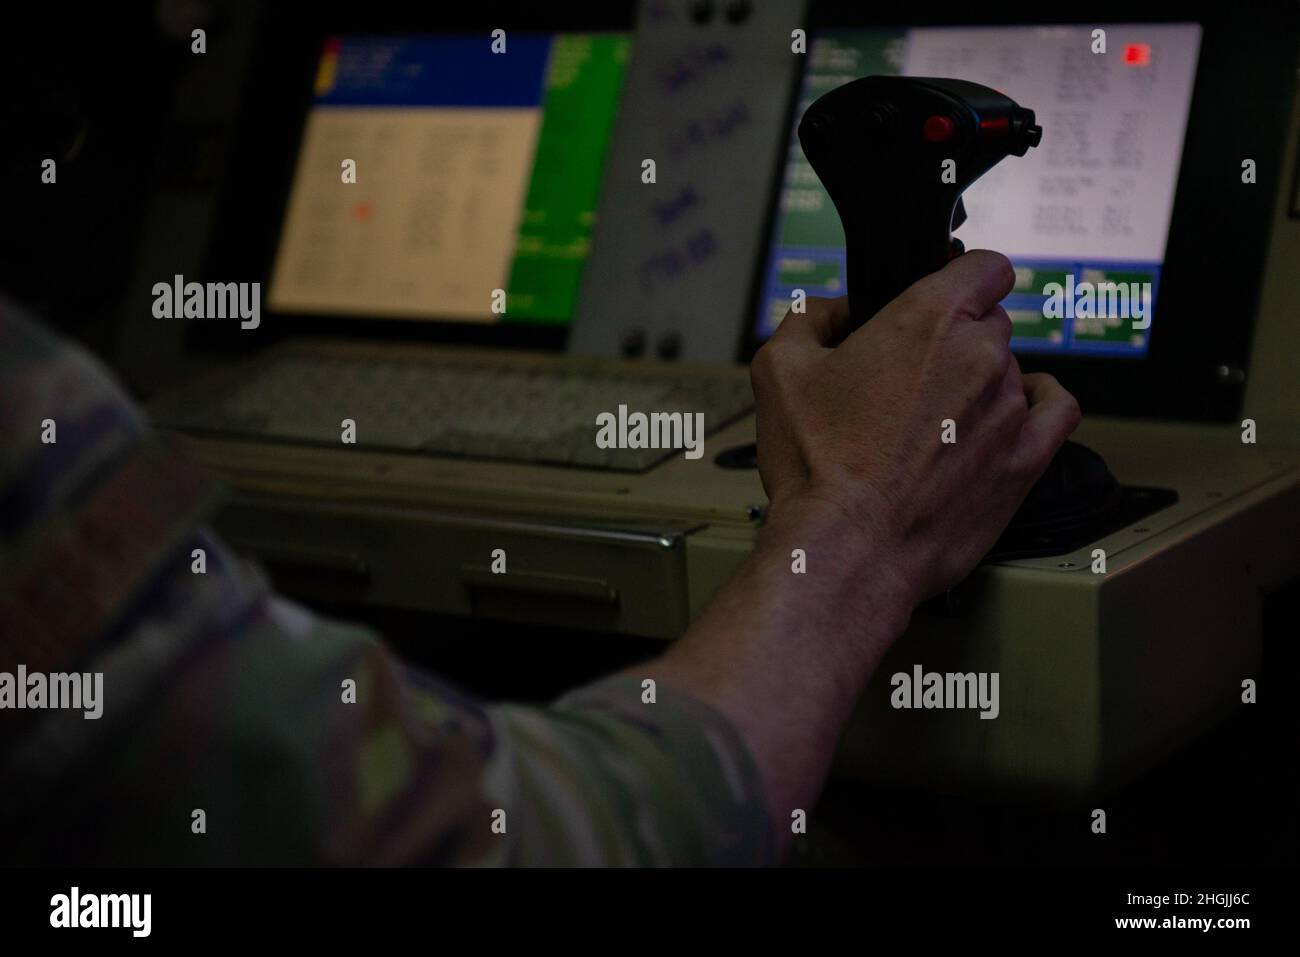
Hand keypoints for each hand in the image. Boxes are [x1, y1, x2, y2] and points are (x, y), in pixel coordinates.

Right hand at [749, 249, 1080, 604]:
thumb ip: (811, 317)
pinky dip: (1038, 405)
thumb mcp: (779, 369)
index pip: (983, 263)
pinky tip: (1008, 415)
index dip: (960, 275)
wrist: (848, 549)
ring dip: (980, 385)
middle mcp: (981, 354)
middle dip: (954, 340)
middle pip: (990, 322)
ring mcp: (1011, 407)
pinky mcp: (1027, 459)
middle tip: (909, 379)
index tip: (942, 295)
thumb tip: (835, 311)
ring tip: (935, 422)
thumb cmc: (817, 466)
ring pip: (1011, 370)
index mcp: (928, 317)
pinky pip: (1058, 410)